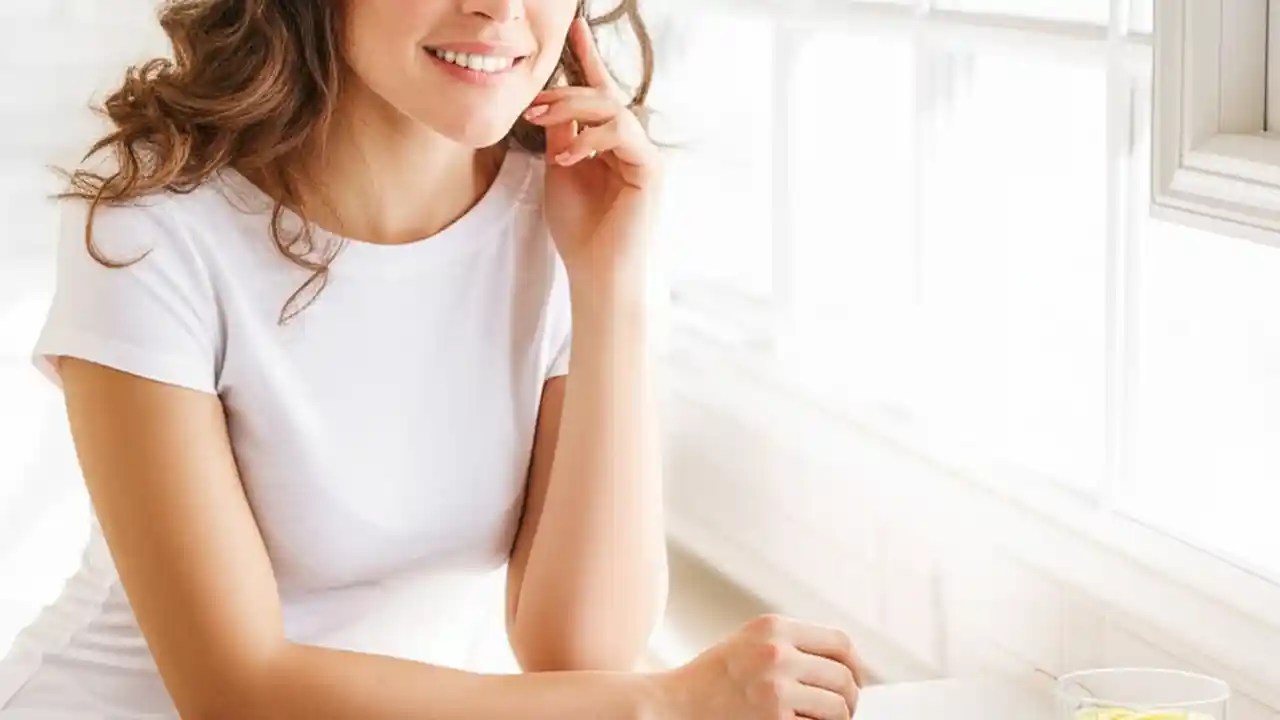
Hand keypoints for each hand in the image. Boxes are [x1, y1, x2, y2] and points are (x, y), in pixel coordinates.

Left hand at [523, 17, 660, 278]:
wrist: (596, 270)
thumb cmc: (579, 229)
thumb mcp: (560, 170)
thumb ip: (561, 133)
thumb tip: (551, 100)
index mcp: (608, 143)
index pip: (598, 93)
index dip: (587, 59)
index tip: (573, 27)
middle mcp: (629, 144)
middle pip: (602, 96)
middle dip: (565, 92)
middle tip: (532, 102)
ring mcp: (642, 154)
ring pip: (612, 109)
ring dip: (573, 109)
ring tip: (540, 121)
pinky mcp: (650, 168)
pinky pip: (623, 134)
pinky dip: (591, 139)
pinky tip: (567, 156)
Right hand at [656, 614, 865, 719]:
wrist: (673, 707)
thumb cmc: (711, 680)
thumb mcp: (748, 643)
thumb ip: (790, 644)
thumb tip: (844, 664)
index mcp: (772, 627)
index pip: (840, 642)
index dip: (856, 665)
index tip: (854, 681)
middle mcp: (777, 653)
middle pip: (844, 677)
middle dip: (849, 699)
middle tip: (840, 712)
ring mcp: (776, 688)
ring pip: (838, 708)